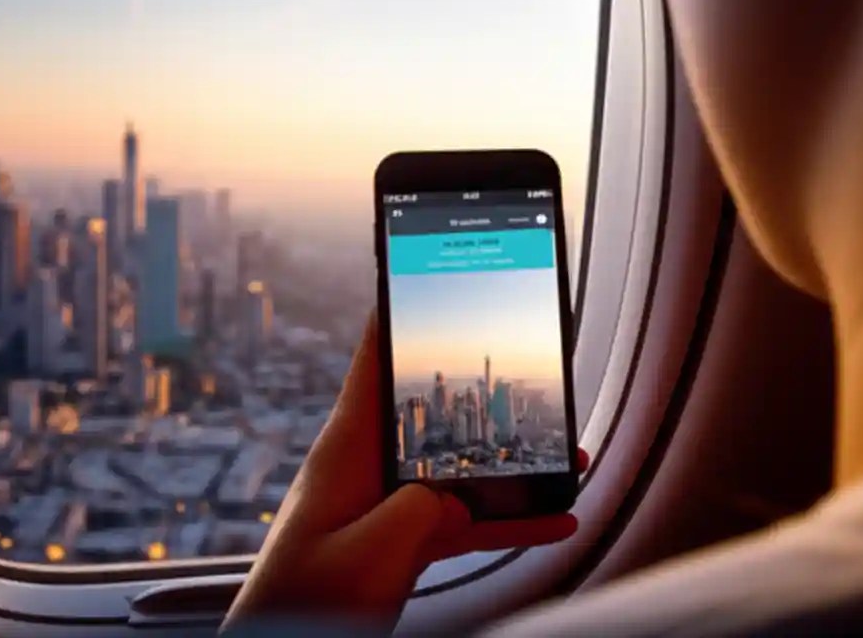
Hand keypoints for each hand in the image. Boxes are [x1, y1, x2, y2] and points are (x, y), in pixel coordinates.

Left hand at [222, 314, 586, 631]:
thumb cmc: (298, 608)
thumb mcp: (367, 553)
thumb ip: (421, 513)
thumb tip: (458, 497)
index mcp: (346, 451)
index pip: (375, 355)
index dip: (398, 303)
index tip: (423, 259)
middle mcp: (368, 468)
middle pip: (434, 409)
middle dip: (484, 388)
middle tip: (525, 359)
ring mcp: (386, 505)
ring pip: (461, 466)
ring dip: (513, 461)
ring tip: (564, 453)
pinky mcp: (401, 541)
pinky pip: (467, 518)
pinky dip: (510, 517)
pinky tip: (551, 517)